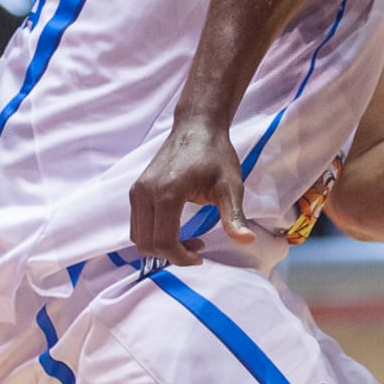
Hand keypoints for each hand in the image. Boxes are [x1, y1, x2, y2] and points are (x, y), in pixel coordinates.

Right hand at [128, 118, 250, 265]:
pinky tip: (176, 228)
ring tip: (188, 240)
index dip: (181, 257)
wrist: (197, 126)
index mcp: (166, 193)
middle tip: (197, 249)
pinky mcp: (137, 190)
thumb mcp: (230, 186)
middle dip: (172, 254)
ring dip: (161, 246)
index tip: (200, 257)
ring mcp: (137, 190)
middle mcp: (145, 193)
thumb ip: (234, 215)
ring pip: (138, 236)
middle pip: (147, 243)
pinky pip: (137, 224)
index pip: (164, 241)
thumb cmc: (215, 154)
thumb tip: (247, 240)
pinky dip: (153, 235)